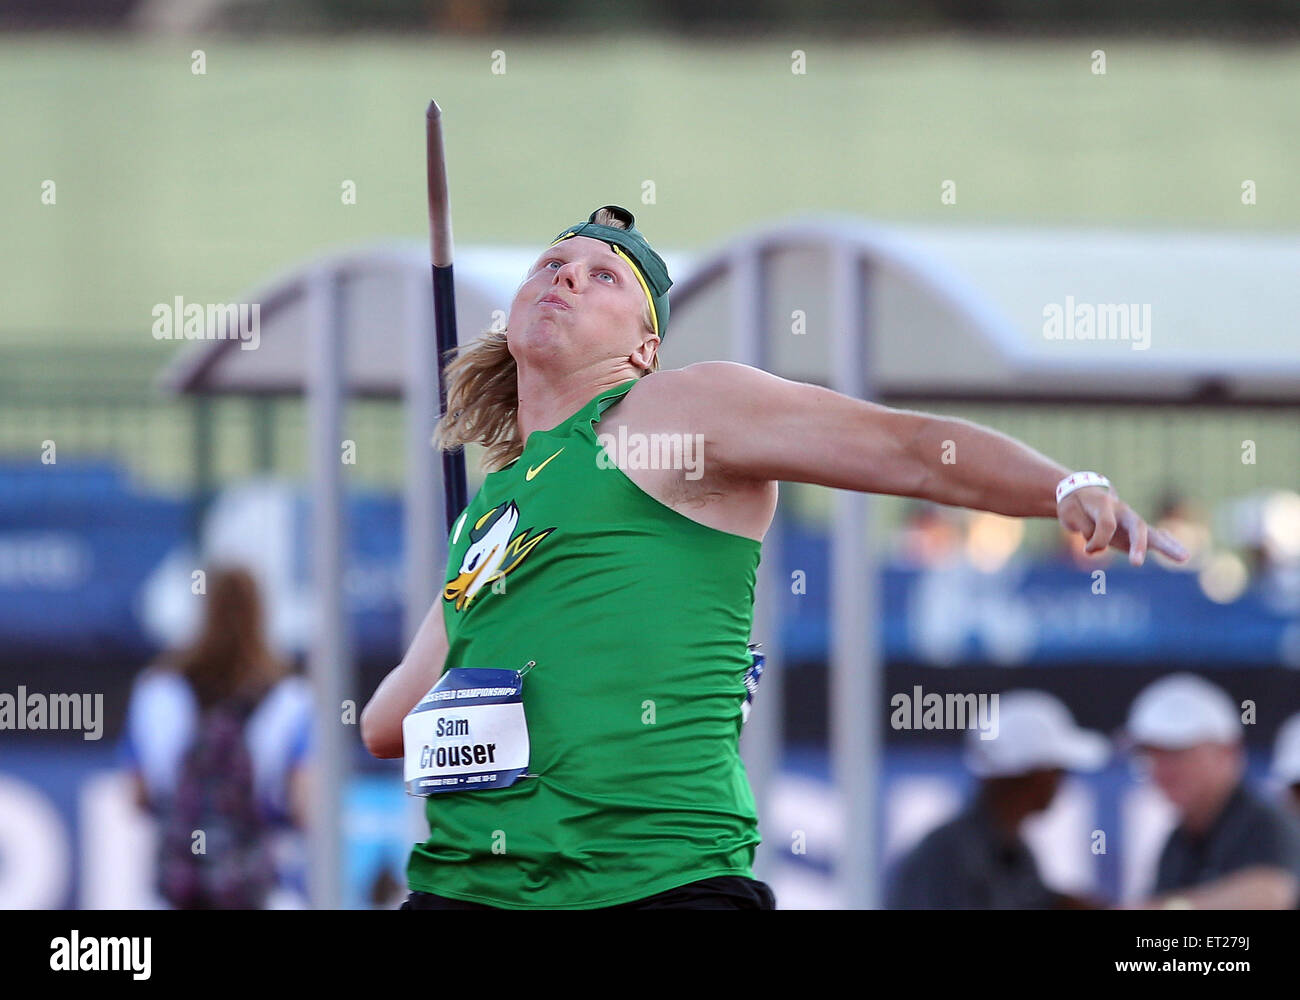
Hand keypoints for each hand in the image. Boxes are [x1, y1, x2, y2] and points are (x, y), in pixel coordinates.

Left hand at [1057, 486, 1189, 566]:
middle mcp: (1123, 511)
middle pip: (1137, 526)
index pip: (1106, 525)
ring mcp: (1130, 521)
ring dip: (1167, 546)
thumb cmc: (1074, 504)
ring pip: (1151, 533)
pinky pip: (1152, 538)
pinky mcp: (1132, 533)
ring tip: (1184, 557)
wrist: (1081, 494)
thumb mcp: (1070, 512)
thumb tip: (1095, 546)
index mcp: (1106, 504)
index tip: (1087, 549)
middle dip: (1138, 545)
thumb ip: (1084, 526)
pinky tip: (1180, 554)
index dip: (1095, 540)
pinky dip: (1166, 544)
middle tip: (1136, 564)